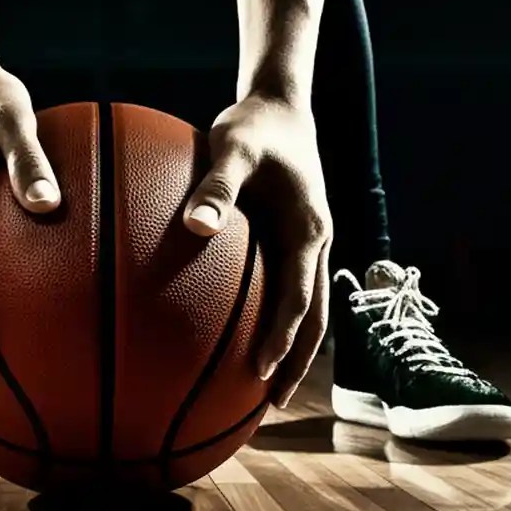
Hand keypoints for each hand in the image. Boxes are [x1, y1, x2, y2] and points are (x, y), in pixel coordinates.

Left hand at [183, 94, 332, 408]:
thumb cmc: (252, 125)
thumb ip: (215, 187)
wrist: (279, 104)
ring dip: (292, 349)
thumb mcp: (231, 148)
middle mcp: (316, 243)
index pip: (299, 298)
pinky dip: (276, 319)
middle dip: (296, 364)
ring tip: (263, 388)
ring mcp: (309, 244)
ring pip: (308, 309)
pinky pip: (290, 289)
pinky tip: (241, 334)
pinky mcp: (294, 240)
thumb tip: (194, 227)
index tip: (261, 372)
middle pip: (315, 319)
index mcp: (308, 230)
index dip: (283, 338)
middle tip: (272, 406)